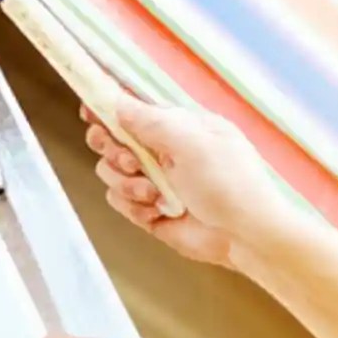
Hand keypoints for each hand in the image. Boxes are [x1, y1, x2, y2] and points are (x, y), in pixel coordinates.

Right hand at [83, 95, 293, 267]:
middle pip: (112, 138)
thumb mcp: (192, 141)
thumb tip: (117, 102)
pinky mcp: (150, 210)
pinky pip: (119, 201)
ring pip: (111, 172)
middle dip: (111, 148)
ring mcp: (155, 180)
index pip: (134, 109)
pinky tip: (156, 213)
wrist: (247, 236)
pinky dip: (133, 208)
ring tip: (153, 195)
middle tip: (129, 161)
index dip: (108, 107)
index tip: (89, 110)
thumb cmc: (230, 181)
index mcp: (177, 126)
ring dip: (126, 184)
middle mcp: (163, 150)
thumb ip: (151, 121)